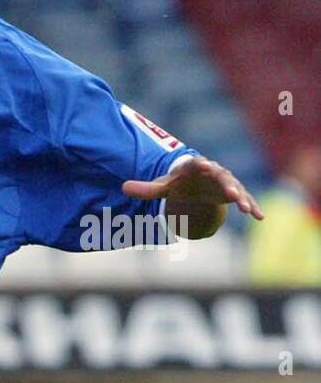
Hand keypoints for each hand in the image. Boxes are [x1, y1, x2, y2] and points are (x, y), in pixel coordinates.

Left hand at [121, 155, 263, 219]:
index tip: (205, 165)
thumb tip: (122, 188)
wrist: (195, 183)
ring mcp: (227, 183)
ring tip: (247, 209)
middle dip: (227, 183)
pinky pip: (246, 200)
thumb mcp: (162, 186)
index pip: (199, 164)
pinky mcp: (235, 194)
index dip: (202, 165)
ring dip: (242, 198)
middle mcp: (215, 173)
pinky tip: (260, 217)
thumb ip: (145, 189)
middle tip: (231, 191)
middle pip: (222, 176)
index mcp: (196, 167)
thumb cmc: (178, 184)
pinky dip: (253, 207)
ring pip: (237, 190)